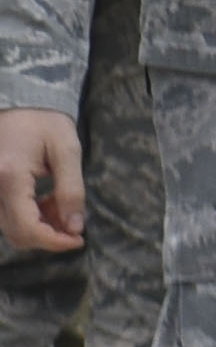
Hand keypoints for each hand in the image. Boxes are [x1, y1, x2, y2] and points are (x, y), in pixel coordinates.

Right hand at [0, 109, 83, 253]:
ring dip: (40, 228)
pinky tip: (45, 203)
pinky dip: (28, 219)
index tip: (78, 239)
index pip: (27, 227)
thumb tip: (75, 226)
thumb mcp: (67, 150)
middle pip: (16, 234)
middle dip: (49, 236)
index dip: (54, 241)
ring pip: (10, 229)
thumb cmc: (45, 122)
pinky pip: (5, 217)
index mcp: (9, 177)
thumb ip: (71, 190)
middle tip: (74, 223)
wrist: (18, 104)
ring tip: (59, 206)